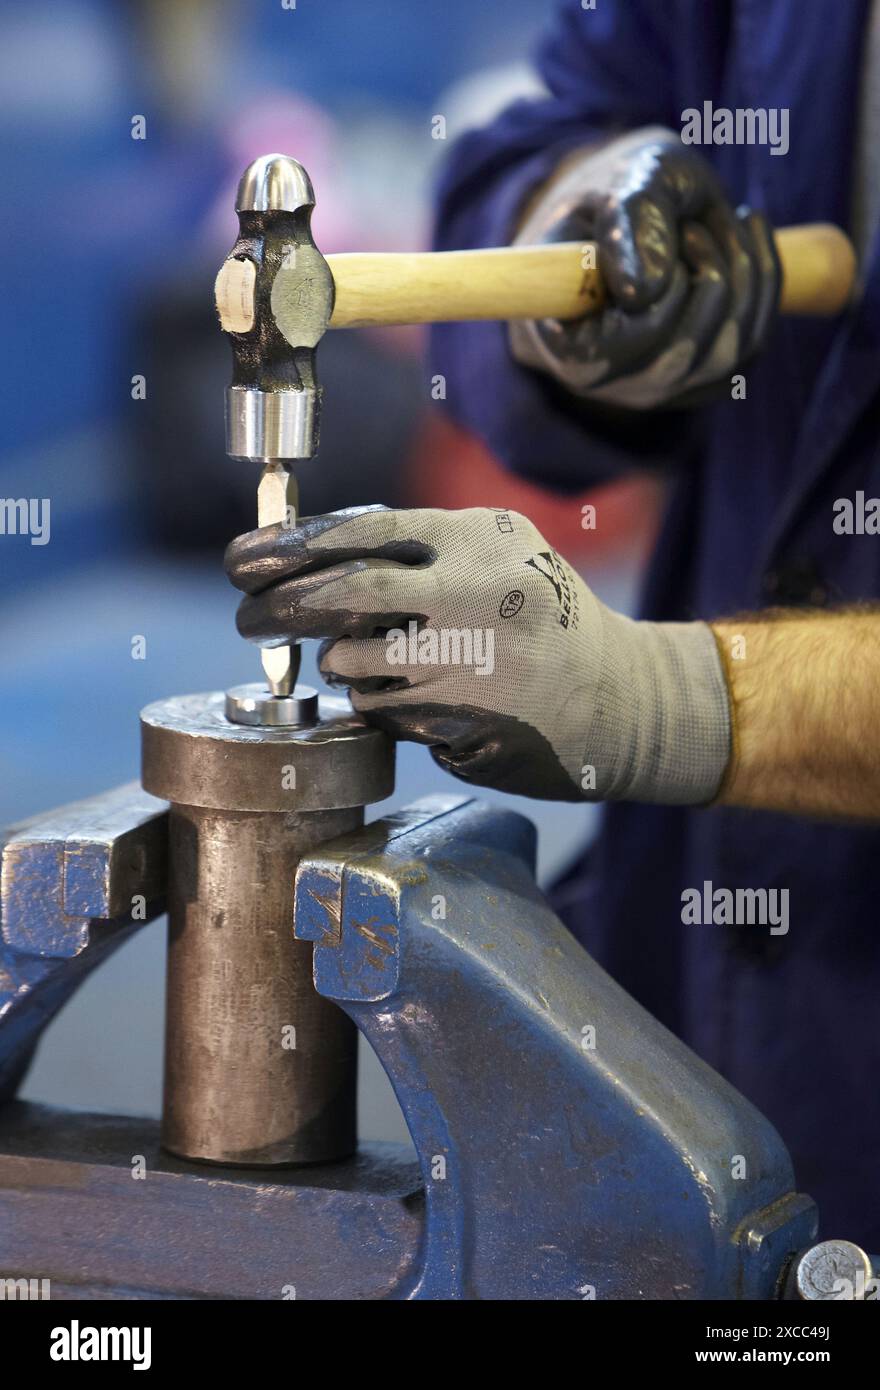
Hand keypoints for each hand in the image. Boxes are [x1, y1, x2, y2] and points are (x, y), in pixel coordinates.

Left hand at [225, 505, 730, 803]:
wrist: (622, 699)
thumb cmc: (542, 618)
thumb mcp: (499, 553)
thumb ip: (421, 547)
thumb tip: (312, 556)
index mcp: (481, 538)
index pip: (362, 532)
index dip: (292, 548)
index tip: (246, 561)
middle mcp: (476, 594)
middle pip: (347, 595)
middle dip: (282, 607)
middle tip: (247, 618)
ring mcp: (472, 663)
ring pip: (357, 661)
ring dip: (342, 661)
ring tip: (358, 657)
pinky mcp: (466, 723)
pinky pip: (384, 710)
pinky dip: (376, 701)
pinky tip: (407, 693)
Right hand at [509, 128, 779, 408]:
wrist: (640, 209)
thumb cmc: (617, 198)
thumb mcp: (617, 185)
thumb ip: (627, 227)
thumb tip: (643, 293)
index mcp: (571, 349)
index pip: (620, 350)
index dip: (663, 292)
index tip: (677, 234)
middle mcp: (616, 381)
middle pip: (683, 356)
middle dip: (709, 275)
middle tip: (693, 226)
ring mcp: (665, 385)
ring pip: (727, 351)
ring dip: (739, 273)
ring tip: (714, 225)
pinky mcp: (710, 375)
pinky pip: (754, 340)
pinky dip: (763, 278)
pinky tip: (747, 230)